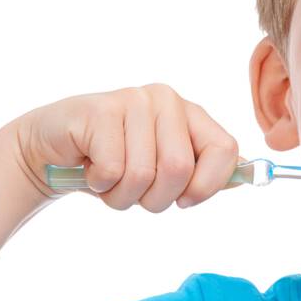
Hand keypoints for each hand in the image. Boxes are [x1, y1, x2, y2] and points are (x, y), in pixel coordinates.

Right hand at [5, 84, 241, 211]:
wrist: (52, 150)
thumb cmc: (113, 162)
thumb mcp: (162, 169)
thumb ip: (202, 171)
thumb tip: (247, 176)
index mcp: (189, 113)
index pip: (225, 150)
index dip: (207, 185)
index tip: (185, 201)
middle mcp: (165, 100)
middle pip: (180, 170)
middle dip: (154, 199)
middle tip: (133, 190)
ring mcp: (132, 101)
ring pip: (144, 175)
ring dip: (122, 196)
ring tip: (108, 178)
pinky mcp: (99, 111)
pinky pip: (113, 170)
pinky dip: (99, 184)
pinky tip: (90, 169)